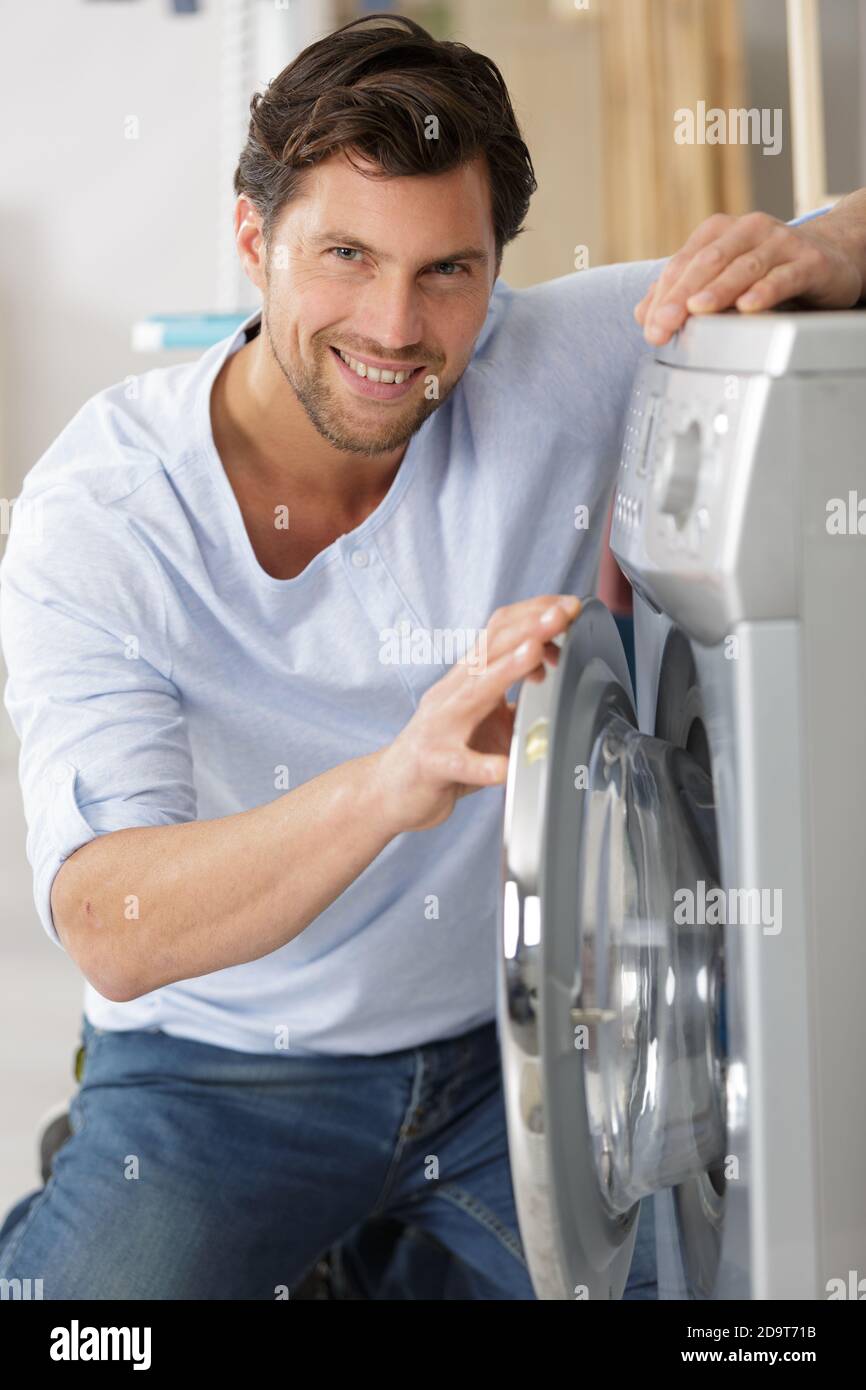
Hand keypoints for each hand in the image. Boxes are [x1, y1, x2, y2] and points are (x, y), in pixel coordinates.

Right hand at [374, 594, 580, 832]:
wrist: (391, 790)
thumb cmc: (441, 751)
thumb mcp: (483, 715)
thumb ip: (514, 697)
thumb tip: (555, 678)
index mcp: (466, 678)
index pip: (498, 631)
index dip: (532, 614)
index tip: (567, 605)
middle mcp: (451, 693)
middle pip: (490, 650)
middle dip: (529, 628)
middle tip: (562, 613)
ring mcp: (439, 726)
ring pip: (474, 691)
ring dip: (508, 668)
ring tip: (536, 652)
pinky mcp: (433, 763)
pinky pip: (459, 762)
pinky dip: (483, 764)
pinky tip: (504, 768)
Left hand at [635, 202, 865, 345]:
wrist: (829, 258)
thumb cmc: (768, 270)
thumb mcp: (722, 278)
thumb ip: (683, 292)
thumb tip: (642, 313)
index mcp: (720, 231)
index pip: (683, 263)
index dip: (664, 296)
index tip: (650, 327)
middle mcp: (749, 230)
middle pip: (708, 262)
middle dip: (682, 296)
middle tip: (663, 325)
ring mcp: (780, 243)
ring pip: (744, 266)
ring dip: (718, 290)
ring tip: (697, 310)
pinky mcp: (809, 261)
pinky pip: (784, 275)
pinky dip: (765, 290)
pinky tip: (748, 306)